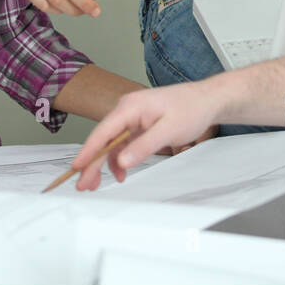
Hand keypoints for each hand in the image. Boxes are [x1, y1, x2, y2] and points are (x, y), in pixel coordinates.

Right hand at [70, 82, 222, 189]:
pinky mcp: (138, 125)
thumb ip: (144, 146)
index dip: (88, 150)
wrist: (207, 100)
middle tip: (83, 184)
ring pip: (111, 144)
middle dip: (92, 163)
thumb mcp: (169, 130)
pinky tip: (120, 172)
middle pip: (103, 139)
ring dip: (104, 163)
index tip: (77, 167)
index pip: (103, 131)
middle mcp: (127, 110)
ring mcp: (132, 118)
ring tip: (97, 184)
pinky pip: (122, 143)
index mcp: (130, 107)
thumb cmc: (191, 108)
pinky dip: (119, 159)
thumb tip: (122, 161)